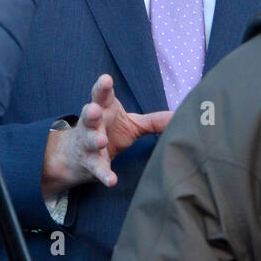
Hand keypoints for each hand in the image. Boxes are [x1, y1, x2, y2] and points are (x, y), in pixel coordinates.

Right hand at [42, 74, 171, 194]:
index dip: (102, 86)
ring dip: (94, 140)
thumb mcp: (132, 124)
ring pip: (88, 139)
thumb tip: (179, 116)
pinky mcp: (90, 162)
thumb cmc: (110, 131)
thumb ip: (153, 120)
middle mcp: (93, 123)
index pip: (101, 95)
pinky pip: (97, 168)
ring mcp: (88, 143)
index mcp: (103, 108)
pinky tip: (112, 180)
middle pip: (89, 114)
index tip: (106, 79)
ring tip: (101, 141)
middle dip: (91, 112)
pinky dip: (104, 174)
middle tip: (95, 110)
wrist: (80, 155)